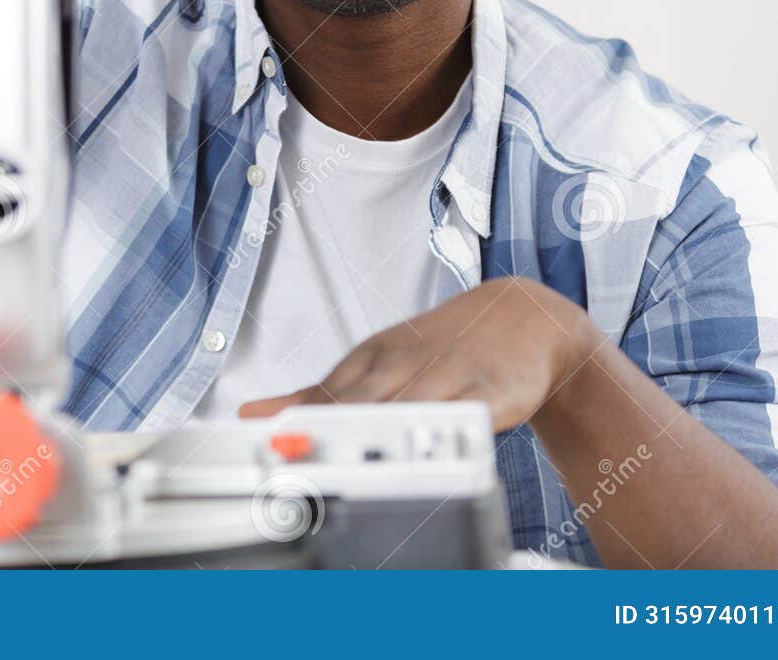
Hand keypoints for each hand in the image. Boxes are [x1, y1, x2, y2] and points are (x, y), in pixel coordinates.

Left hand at [238, 278, 598, 430]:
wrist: (523, 317)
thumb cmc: (442, 346)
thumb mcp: (377, 361)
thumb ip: (318, 394)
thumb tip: (254, 414)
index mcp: (373, 358)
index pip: (325, 394)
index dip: (295, 423)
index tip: (264, 446)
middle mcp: (406, 363)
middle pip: (361, 401)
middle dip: (329, 429)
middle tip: (296, 457)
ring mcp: (451, 376)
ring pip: (411, 406)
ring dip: (382, 432)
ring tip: (352, 461)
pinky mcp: (494, 393)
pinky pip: (471, 415)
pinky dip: (452, 431)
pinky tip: (436, 449)